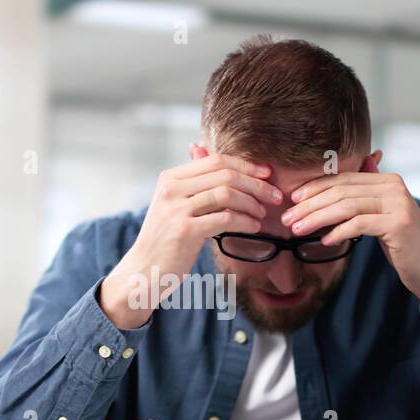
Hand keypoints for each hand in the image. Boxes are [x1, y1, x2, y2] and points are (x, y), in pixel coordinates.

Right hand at [99, 146, 281, 328]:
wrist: (144, 270)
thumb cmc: (165, 238)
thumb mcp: (174, 204)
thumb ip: (192, 181)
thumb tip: (202, 149)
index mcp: (170, 178)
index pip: (215, 160)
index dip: (246, 165)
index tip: (267, 174)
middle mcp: (171, 189)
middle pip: (225, 174)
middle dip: (256, 184)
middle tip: (275, 195)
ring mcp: (177, 209)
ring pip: (227, 194)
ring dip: (252, 203)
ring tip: (262, 213)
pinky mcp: (185, 231)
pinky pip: (225, 218)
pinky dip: (245, 221)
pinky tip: (253, 227)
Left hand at [281, 152, 419, 324]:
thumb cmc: (404, 245)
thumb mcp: (384, 215)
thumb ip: (368, 194)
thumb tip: (356, 170)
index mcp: (388, 180)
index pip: (343, 178)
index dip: (315, 187)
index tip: (292, 199)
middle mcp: (394, 186)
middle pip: (341, 191)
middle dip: (310, 205)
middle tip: (287, 218)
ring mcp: (398, 205)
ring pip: (346, 206)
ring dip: (317, 219)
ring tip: (297, 230)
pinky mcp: (398, 225)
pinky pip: (359, 224)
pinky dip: (338, 232)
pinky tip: (323, 241)